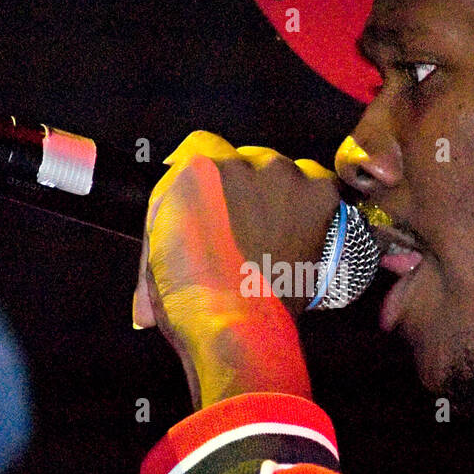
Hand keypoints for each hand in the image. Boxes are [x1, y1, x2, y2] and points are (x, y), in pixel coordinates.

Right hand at [132, 131, 339, 408]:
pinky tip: (304, 230)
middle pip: (245, 158)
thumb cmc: (191, 300)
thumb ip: (163, 224)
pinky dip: (312, 204)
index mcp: (195, 169)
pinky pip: (317, 184)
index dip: (207, 176)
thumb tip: (165, 236)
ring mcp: (283, 176)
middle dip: (245, 187)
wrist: (238, 327)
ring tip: (276, 234)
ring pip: (283, 171)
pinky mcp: (318, 195)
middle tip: (246, 226)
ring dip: (279, 194)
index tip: (214, 198)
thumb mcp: (155, 255)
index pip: (201, 146)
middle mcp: (241, 161)